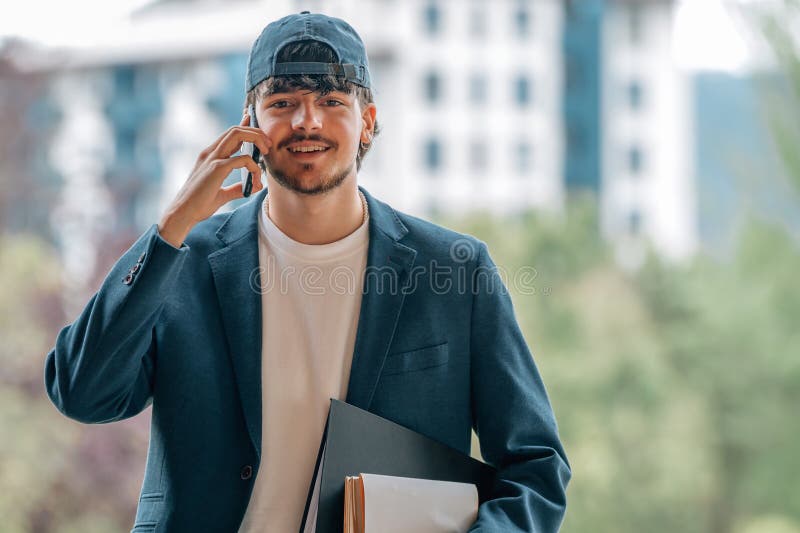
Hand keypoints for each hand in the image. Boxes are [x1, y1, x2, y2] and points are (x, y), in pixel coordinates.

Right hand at [158, 114, 270, 247]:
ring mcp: (212, 158)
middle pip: (235, 129)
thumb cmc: (198, 205)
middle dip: (255, 132)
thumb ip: (236, 189)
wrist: (183, 214)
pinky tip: (256, 180)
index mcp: (209, 156)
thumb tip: (253, 187)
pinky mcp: (216, 169)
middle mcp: (210, 153)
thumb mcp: (221, 195)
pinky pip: (242, 159)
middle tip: (268, 145)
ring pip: (237, 134)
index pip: (229, 135)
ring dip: (256, 139)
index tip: (254, 121)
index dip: (243, 125)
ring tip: (266, 151)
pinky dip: (254, 167)